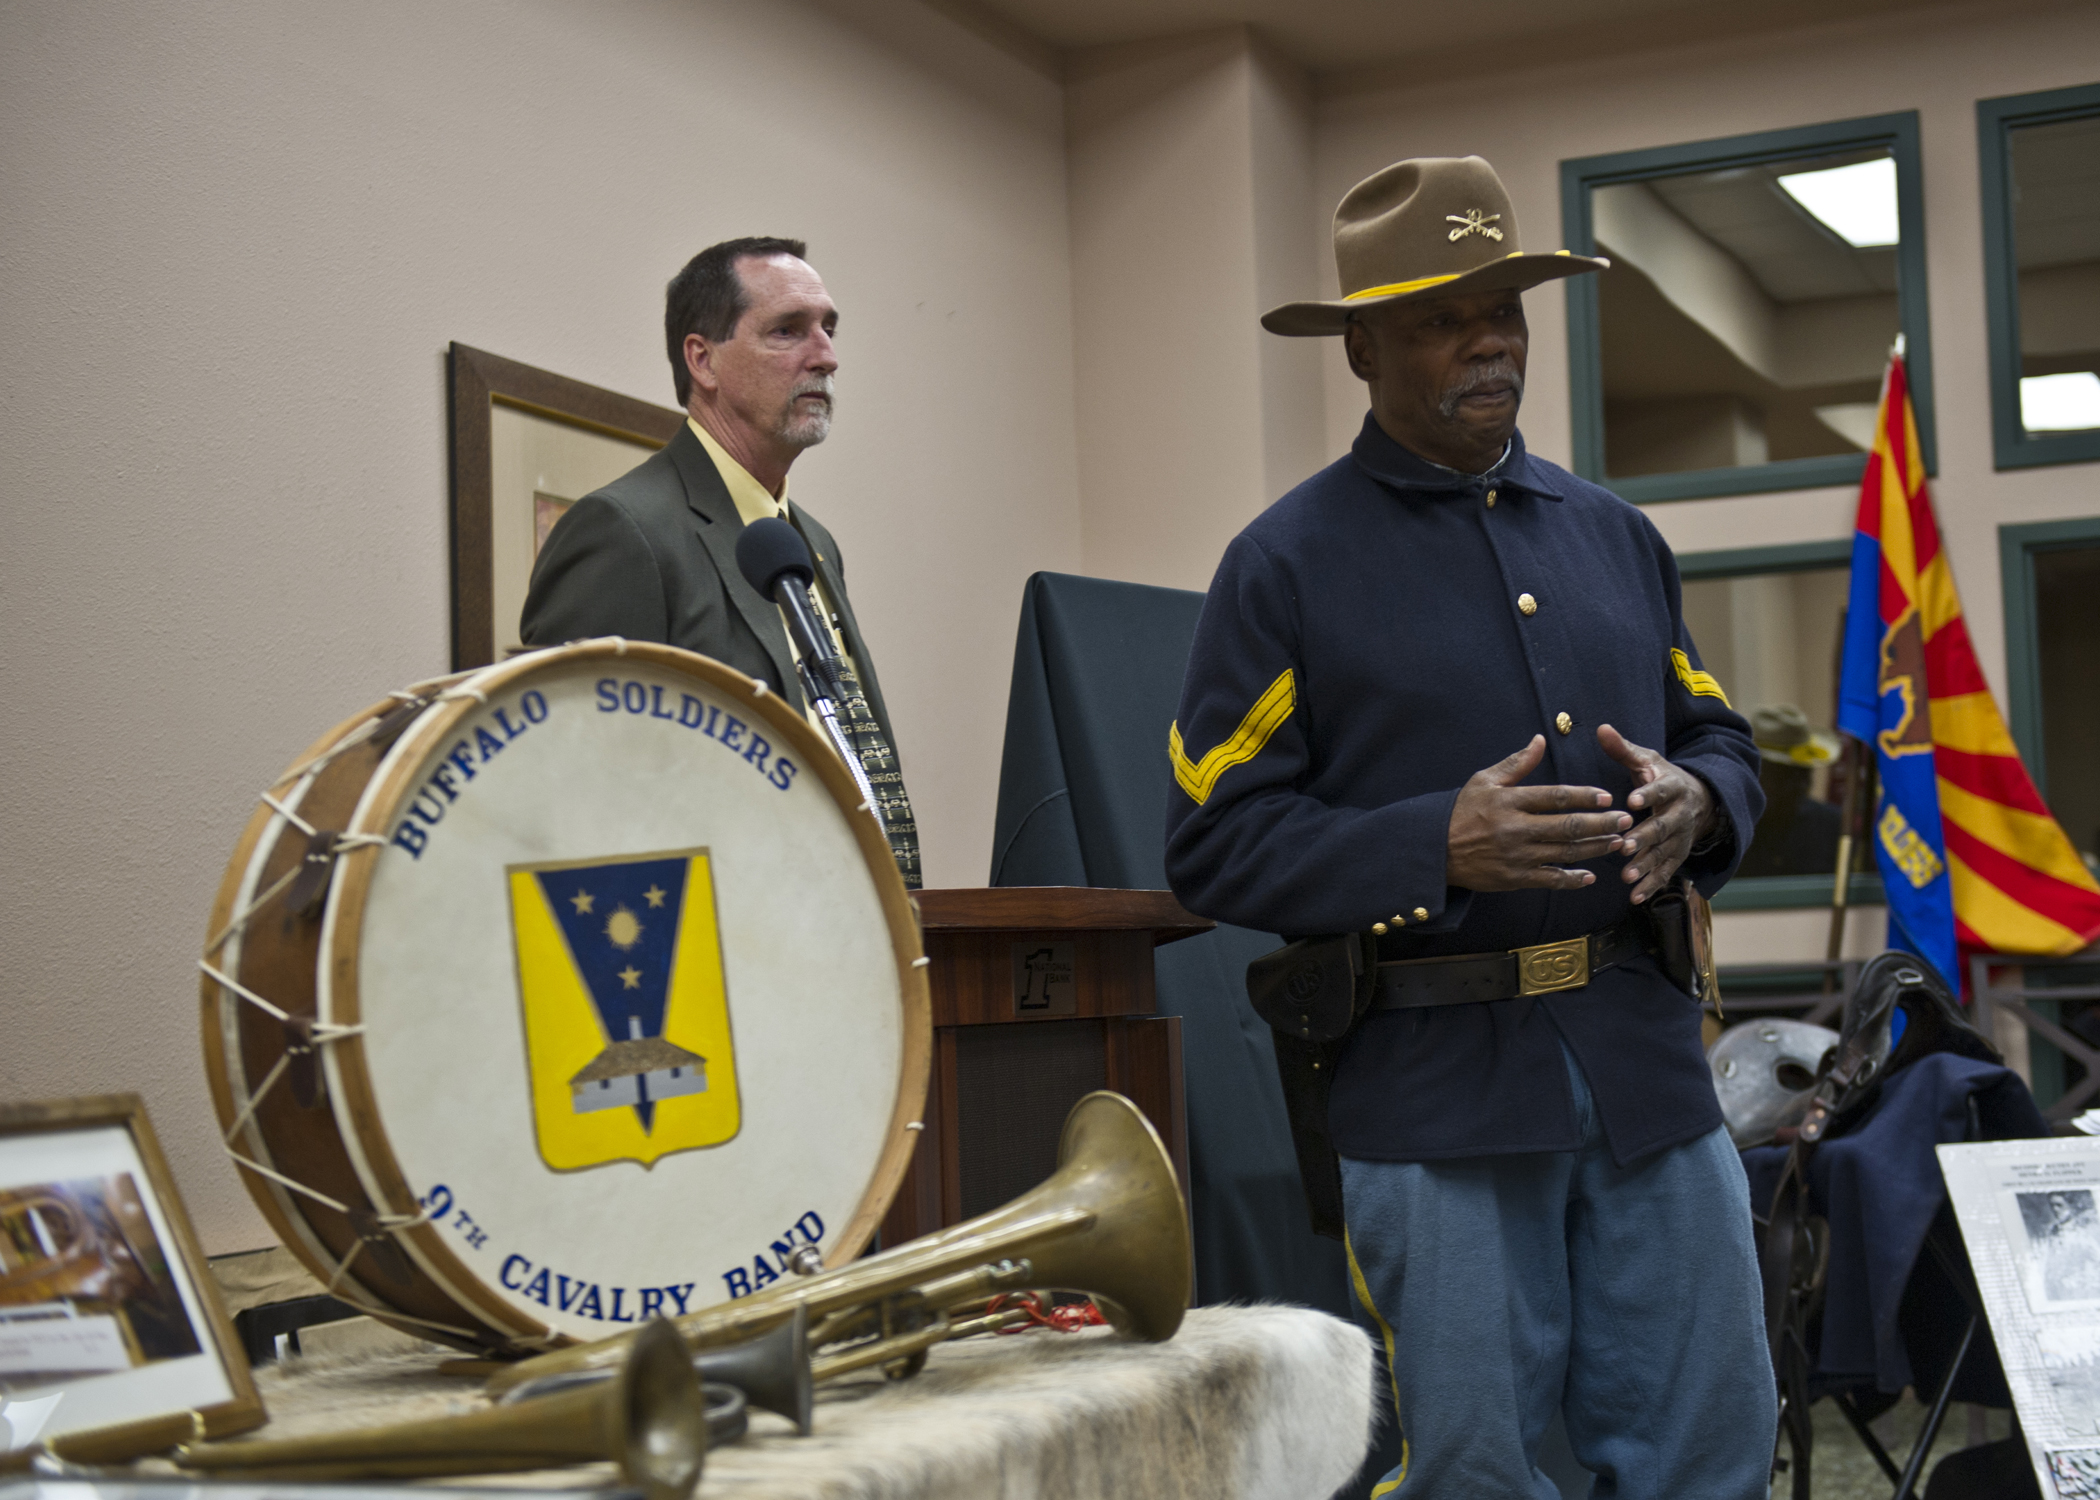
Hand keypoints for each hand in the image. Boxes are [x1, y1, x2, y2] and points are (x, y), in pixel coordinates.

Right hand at [1446, 736, 1633, 891]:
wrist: (1436, 851)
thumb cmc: (1462, 812)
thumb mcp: (1483, 781)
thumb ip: (1516, 763)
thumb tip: (1540, 740)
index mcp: (1509, 801)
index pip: (1554, 797)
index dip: (1583, 796)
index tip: (1606, 797)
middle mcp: (1515, 829)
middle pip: (1567, 826)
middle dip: (1601, 824)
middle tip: (1625, 821)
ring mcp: (1517, 856)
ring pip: (1565, 853)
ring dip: (1595, 848)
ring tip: (1618, 842)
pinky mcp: (1514, 878)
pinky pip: (1550, 880)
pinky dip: (1572, 879)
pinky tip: (1590, 875)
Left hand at [1595, 723, 1716, 904]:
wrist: (1700, 799)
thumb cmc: (1662, 777)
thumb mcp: (1647, 760)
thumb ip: (1624, 749)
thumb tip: (1601, 728)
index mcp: (1672, 787)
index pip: (1662, 789)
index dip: (1648, 794)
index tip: (1631, 800)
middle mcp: (1680, 814)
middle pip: (1663, 826)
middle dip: (1645, 836)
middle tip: (1624, 845)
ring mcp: (1680, 837)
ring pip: (1664, 852)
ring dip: (1647, 865)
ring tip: (1628, 876)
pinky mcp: (1678, 855)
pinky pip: (1666, 872)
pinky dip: (1652, 885)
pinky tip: (1635, 897)